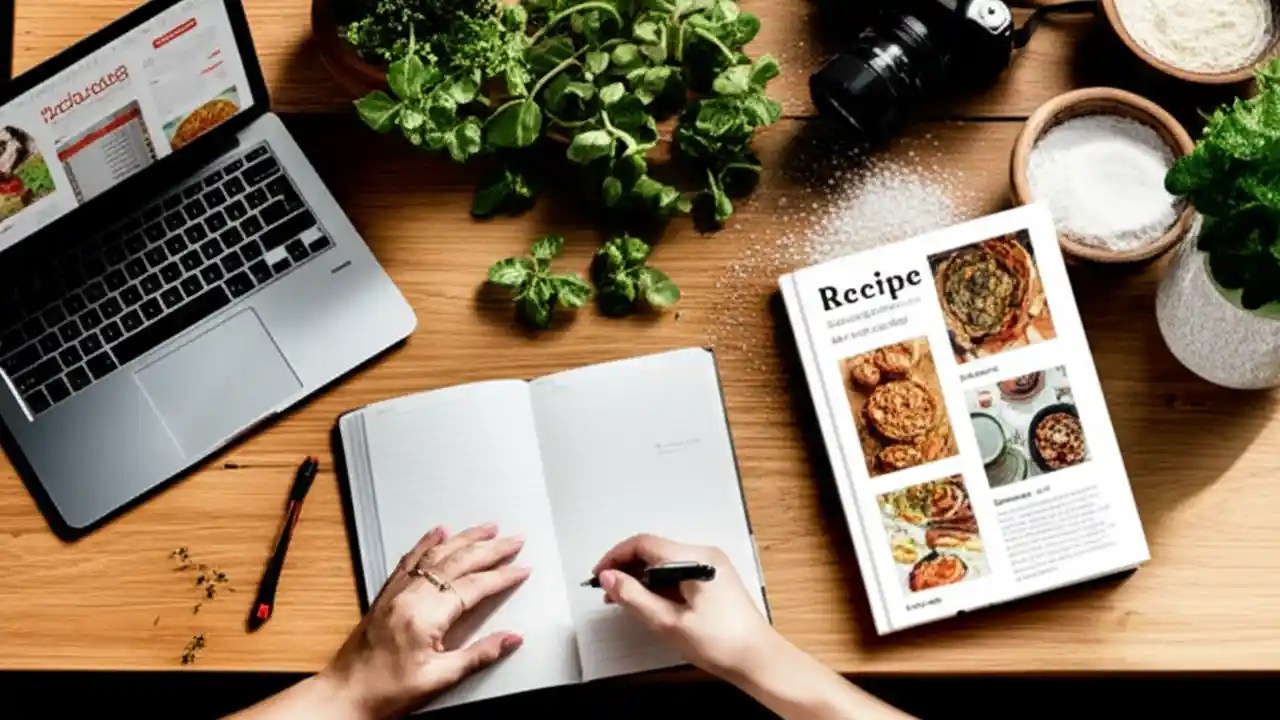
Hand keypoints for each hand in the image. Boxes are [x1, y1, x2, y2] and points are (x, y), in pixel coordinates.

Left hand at [320, 524, 529, 719]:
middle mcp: (408, 596)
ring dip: (464, 538)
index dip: (501, 577)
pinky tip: (439, 533)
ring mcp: (396, 592)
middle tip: (513, 540)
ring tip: (486, 529)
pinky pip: (410, 560)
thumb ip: (478, 656)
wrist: (344, 695)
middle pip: (457, 562)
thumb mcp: (438, 679)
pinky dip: (427, 543)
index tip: (520, 570)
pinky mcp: (386, 595)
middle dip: (490, 549)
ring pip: (435, 554)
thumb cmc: (383, 692)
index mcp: (424, 616)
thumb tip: (509, 639)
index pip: (473, 587)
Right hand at [592, 534, 775, 680]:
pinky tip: (647, 602)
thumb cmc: (721, 643)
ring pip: (665, 562)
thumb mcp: (668, 622)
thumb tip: (609, 578)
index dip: (616, 557)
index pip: (644, 544)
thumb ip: (634, 597)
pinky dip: (658, 584)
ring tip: (622, 600)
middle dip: (627, 569)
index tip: (598, 576)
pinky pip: (678, 572)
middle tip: (607, 592)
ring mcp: (711, 566)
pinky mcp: (713, 578)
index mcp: (695, 559)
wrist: (758, 659)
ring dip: (641, 578)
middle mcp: (704, 555)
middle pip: (654, 551)